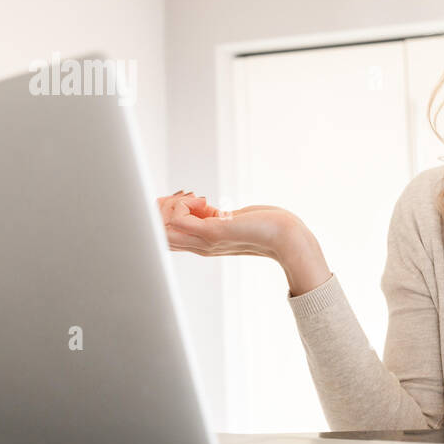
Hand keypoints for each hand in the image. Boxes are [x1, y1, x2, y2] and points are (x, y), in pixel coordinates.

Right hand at [155, 190, 299, 258]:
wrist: (287, 238)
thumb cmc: (264, 227)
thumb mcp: (229, 221)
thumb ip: (211, 217)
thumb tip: (199, 206)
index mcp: (202, 244)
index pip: (163, 236)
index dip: (163, 215)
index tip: (182, 200)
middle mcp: (199, 246)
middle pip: (156, 233)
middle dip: (161, 208)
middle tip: (186, 196)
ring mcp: (204, 242)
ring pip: (160, 228)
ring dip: (169, 206)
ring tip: (192, 198)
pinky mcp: (212, 233)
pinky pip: (177, 220)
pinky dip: (182, 205)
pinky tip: (202, 201)